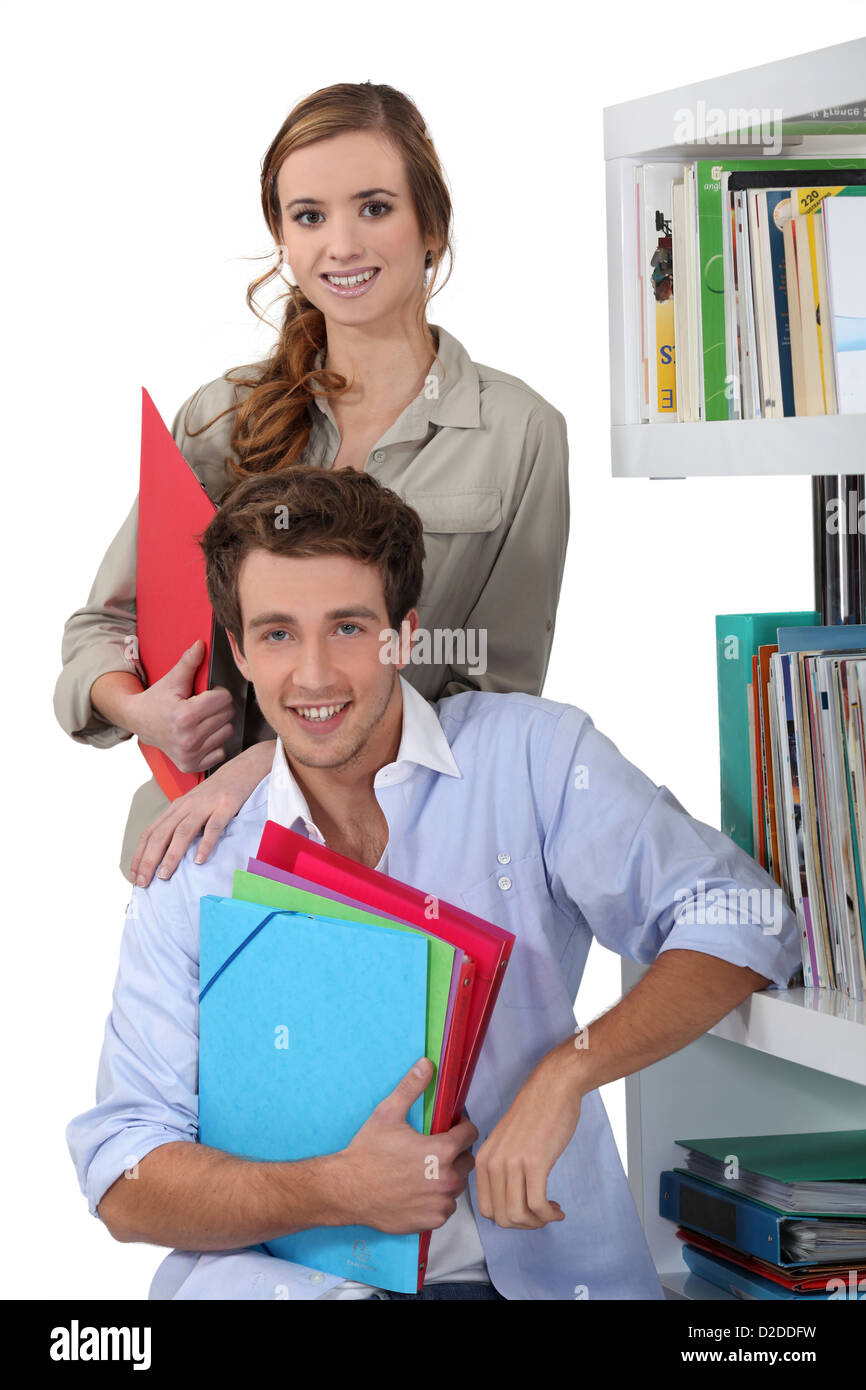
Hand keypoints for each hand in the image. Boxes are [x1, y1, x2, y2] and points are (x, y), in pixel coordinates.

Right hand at [125, 639, 235, 772]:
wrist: (139, 722)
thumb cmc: (156, 700)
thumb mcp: (172, 680)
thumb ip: (188, 663)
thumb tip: (201, 645)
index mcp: (185, 716)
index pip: (224, 699)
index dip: (217, 692)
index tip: (205, 694)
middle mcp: (188, 738)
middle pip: (228, 715)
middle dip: (218, 707)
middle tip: (202, 706)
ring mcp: (190, 754)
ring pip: (227, 732)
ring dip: (218, 724)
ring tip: (201, 720)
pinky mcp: (191, 765)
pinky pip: (221, 751)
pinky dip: (213, 743)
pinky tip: (200, 735)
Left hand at [130, 738, 276, 885]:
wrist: (246, 766)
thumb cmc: (219, 791)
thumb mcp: (195, 805)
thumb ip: (182, 823)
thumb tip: (168, 852)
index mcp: (177, 808)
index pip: (151, 833)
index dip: (139, 855)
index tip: (133, 876)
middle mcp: (186, 806)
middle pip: (161, 834)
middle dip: (149, 860)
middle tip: (142, 882)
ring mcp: (206, 805)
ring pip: (183, 832)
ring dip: (171, 855)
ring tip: (164, 875)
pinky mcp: (225, 806)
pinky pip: (214, 827)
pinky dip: (205, 844)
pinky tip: (199, 860)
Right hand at [334, 1058, 478, 1234]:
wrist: (347, 1190)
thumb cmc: (367, 1152)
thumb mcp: (388, 1113)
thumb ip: (411, 1087)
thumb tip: (427, 1064)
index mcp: (442, 1151)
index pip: (470, 1134)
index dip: (461, 1126)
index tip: (450, 1127)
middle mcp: (447, 1179)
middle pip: (467, 1161)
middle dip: (456, 1152)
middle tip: (434, 1150)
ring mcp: (440, 1203)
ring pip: (457, 1186)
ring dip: (448, 1177)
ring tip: (426, 1170)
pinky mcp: (432, 1221)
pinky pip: (446, 1208)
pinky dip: (438, 1200)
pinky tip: (420, 1190)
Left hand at [475, 1049, 582, 1227]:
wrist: (553, 1087)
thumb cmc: (535, 1113)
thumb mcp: (506, 1143)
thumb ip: (502, 1168)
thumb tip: (508, 1201)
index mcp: (484, 1159)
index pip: (486, 1209)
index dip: (508, 1219)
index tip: (526, 1213)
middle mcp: (493, 1163)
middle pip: (502, 1217)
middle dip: (524, 1225)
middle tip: (541, 1217)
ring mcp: (513, 1163)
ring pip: (518, 1215)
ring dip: (537, 1222)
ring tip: (551, 1213)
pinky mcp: (535, 1163)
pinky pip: (537, 1205)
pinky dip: (549, 1214)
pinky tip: (558, 1210)